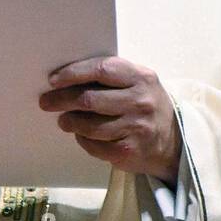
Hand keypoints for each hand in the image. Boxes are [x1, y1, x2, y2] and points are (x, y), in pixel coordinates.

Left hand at [38, 56, 182, 184]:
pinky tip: (81, 135)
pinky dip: (82, 139)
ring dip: (69, 122)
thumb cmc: (145, 106)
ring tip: (64, 120)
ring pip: (89, 125)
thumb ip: (111, 77)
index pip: (101, 69)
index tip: (54, 80)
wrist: (173, 142)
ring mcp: (136, 127)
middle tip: (46, 101)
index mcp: (141, 77)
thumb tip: (67, 77)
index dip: (73, 73)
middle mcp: (140, 101)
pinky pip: (94, 145)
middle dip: (61, 100)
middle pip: (89, 99)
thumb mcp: (138, 83)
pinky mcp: (128, 151)